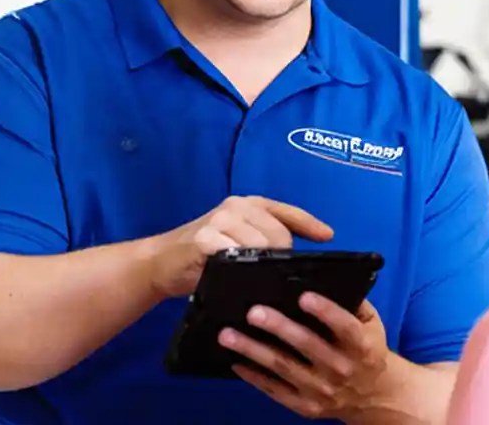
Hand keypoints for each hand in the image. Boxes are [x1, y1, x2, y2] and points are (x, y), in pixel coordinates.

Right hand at [146, 196, 333, 298]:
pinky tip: (242, 282)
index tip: (328, 236)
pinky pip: (236, 256)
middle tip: (279, 279)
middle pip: (279, 234)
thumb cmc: (202, 256)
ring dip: (265, 267)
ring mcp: (220, 221)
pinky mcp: (205, 239)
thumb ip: (261, 241)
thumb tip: (293, 259)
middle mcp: (235, 206)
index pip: (286, 210)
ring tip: (263, 284)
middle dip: (283, 257)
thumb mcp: (235, 240)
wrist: (160, 262)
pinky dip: (242, 271)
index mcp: (247, 203)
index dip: (309, 223)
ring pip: (261, 246)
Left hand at [220, 293, 390, 421]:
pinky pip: (275, 390)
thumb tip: (324, 278)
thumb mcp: (371, 325)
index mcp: (361, 346)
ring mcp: (322, 390)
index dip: (325, 311)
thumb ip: (354, 303)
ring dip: (253, 350)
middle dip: (278, 327)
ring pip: (283, 367)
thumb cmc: (367, 351)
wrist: (373, 396)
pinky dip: (253, 376)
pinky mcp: (306, 406)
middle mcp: (341, 369)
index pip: (344, 327)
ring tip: (228, 335)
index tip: (303, 296)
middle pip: (307, 345)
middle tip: (253, 312)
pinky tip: (234, 361)